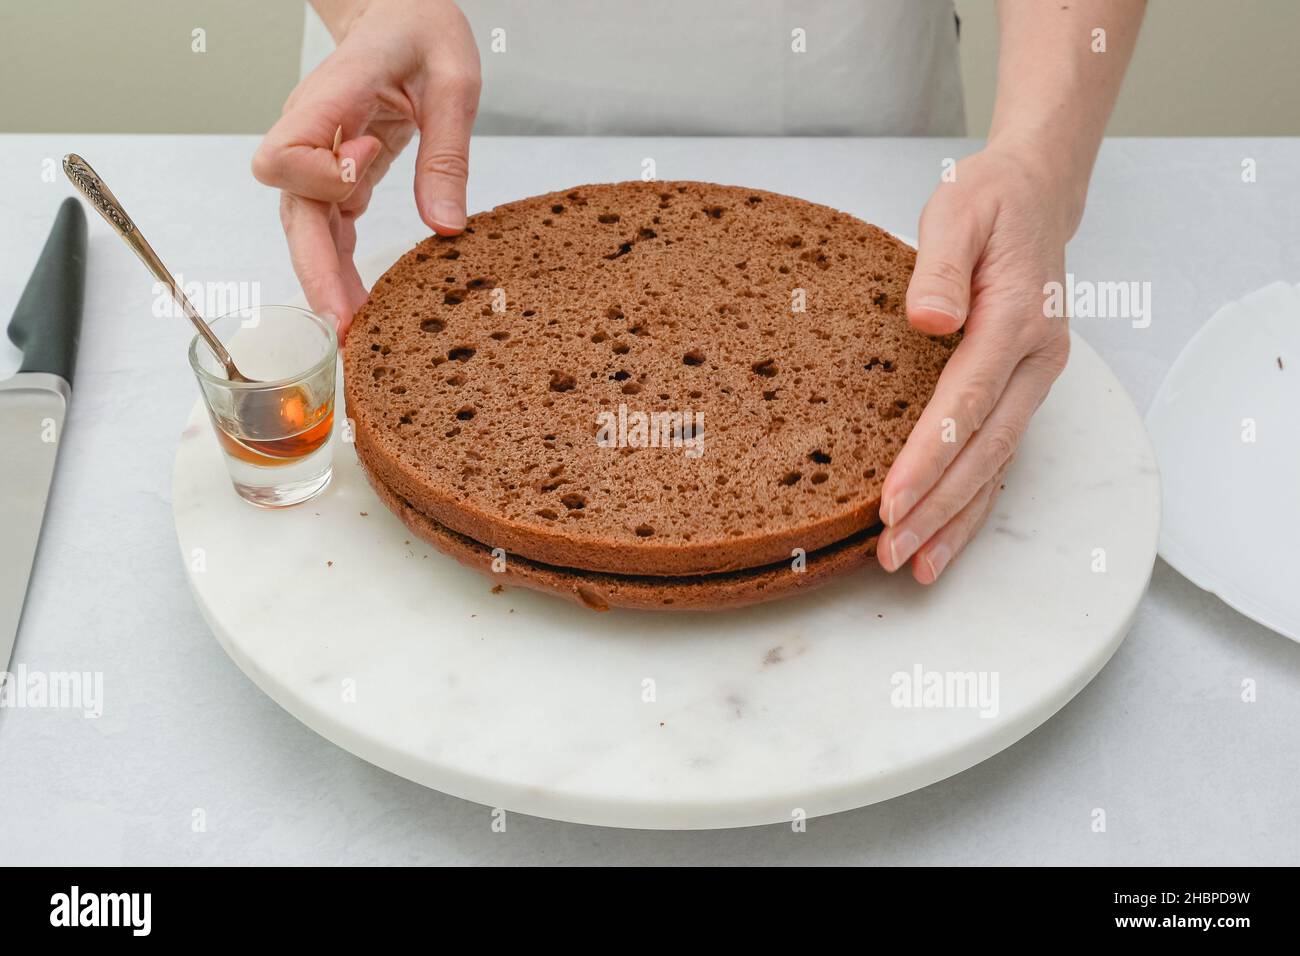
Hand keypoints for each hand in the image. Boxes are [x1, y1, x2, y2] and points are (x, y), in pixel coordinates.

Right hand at [252, 0, 480, 339]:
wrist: (400, 12)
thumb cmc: (420, 28)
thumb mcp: (454, 78)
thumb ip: (448, 151)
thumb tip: (445, 225)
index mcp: (332, 96)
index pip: (287, 152)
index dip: (319, 177)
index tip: (363, 171)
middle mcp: (312, 130)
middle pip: (292, 208)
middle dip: (316, 267)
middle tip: (343, 323)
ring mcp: (319, 154)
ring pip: (306, 228)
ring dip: (328, 278)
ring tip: (356, 331)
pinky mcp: (338, 175)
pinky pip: (331, 229)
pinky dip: (343, 267)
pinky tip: (364, 303)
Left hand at [877, 147, 1072, 583]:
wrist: (1034, 196)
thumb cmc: (988, 202)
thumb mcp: (958, 210)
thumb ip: (942, 263)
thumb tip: (931, 318)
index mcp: (1017, 319)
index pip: (964, 403)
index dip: (928, 457)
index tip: (891, 502)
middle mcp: (1034, 360)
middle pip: (984, 450)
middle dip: (938, 508)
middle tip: (892, 553)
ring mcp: (1032, 381)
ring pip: (995, 465)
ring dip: (956, 520)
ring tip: (915, 567)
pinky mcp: (1018, 391)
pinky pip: (996, 456)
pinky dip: (971, 502)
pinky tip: (943, 539)